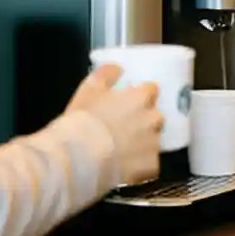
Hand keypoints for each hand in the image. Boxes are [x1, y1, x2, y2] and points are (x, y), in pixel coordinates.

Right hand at [67, 63, 165, 184]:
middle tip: (123, 129)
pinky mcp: (152, 166)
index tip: (128, 103)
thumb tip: (118, 68)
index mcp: (141, 98)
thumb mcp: (89, 88)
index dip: (139, 96)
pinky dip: (141, 165)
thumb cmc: (83, 121)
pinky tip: (125, 166)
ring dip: (142, 143)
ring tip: (122, 151)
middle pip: (155, 116)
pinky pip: (150, 163)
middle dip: (143, 121)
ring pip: (153, 140)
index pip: (151, 90)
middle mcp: (153, 118)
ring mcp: (154, 143)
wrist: (79, 158)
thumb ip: (107, 73)